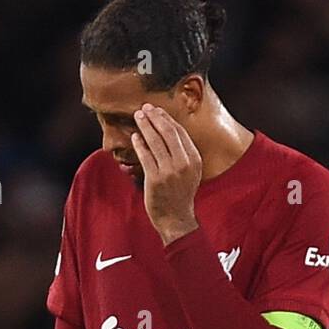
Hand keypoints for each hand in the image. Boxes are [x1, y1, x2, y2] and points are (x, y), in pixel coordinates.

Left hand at [132, 103, 201, 245]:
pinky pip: (145, 156)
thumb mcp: (190, 173)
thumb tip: (169, 130)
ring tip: (138, 116)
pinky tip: (134, 136)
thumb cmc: (180, 195)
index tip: (157, 111)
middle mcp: (184, 163)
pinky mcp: (156, 179)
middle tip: (145, 108)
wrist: (176, 220)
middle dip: (155, 117)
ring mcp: (170, 171)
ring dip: (145, 125)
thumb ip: (184, 154)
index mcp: (194, 159)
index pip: (180, 132)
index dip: (166, 118)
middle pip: (168, 132)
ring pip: (155, 141)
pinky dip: (139, 144)